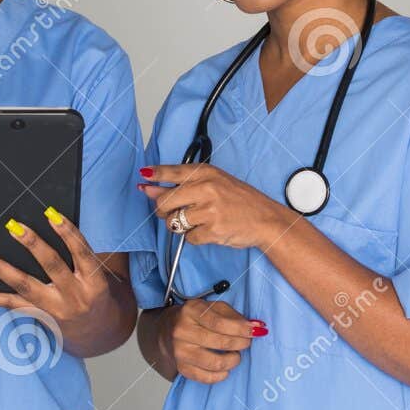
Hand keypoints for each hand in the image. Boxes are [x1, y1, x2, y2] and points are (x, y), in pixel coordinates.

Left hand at [0, 208, 120, 353]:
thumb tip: (48, 223)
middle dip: (31, 244)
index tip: (51, 213)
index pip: (81, 252)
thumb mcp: (95, 274)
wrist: (96, 330)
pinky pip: (10, 305)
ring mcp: (54, 308)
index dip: (67, 232)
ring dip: (0, 268)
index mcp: (93, 281)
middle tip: (12, 226)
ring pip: (24, 285)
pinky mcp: (38, 316)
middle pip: (51, 265)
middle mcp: (74, 296)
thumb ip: (77, 254)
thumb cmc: (93, 291)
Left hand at [137, 164, 290, 250]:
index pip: (173, 171)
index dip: (156, 175)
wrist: (265, 219)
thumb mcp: (215, 183)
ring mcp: (210, 209)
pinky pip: (189, 238)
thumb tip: (149, 188)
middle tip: (174, 213)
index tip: (144, 177)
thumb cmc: (239, 200)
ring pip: (174, 222)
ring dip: (180, 226)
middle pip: (165, 201)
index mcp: (207, 173)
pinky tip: (209, 231)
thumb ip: (183, 185)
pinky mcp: (213, 230)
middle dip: (164, 211)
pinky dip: (196, 238)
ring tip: (198, 222)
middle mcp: (207, 188)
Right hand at [155, 297, 263, 383]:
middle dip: (241, 343)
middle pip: (220, 343)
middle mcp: (182, 331)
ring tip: (235, 355)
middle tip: (246, 342)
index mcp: (190, 311)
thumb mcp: (213, 307)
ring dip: (233, 360)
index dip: (241, 329)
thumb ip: (234, 316)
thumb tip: (257, 327)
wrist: (167, 330)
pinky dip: (221, 374)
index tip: (255, 331)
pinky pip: (206, 378)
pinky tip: (225, 367)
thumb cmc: (196, 317)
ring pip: (215, 363)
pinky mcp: (182, 368)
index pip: (220, 323)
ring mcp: (180, 351)